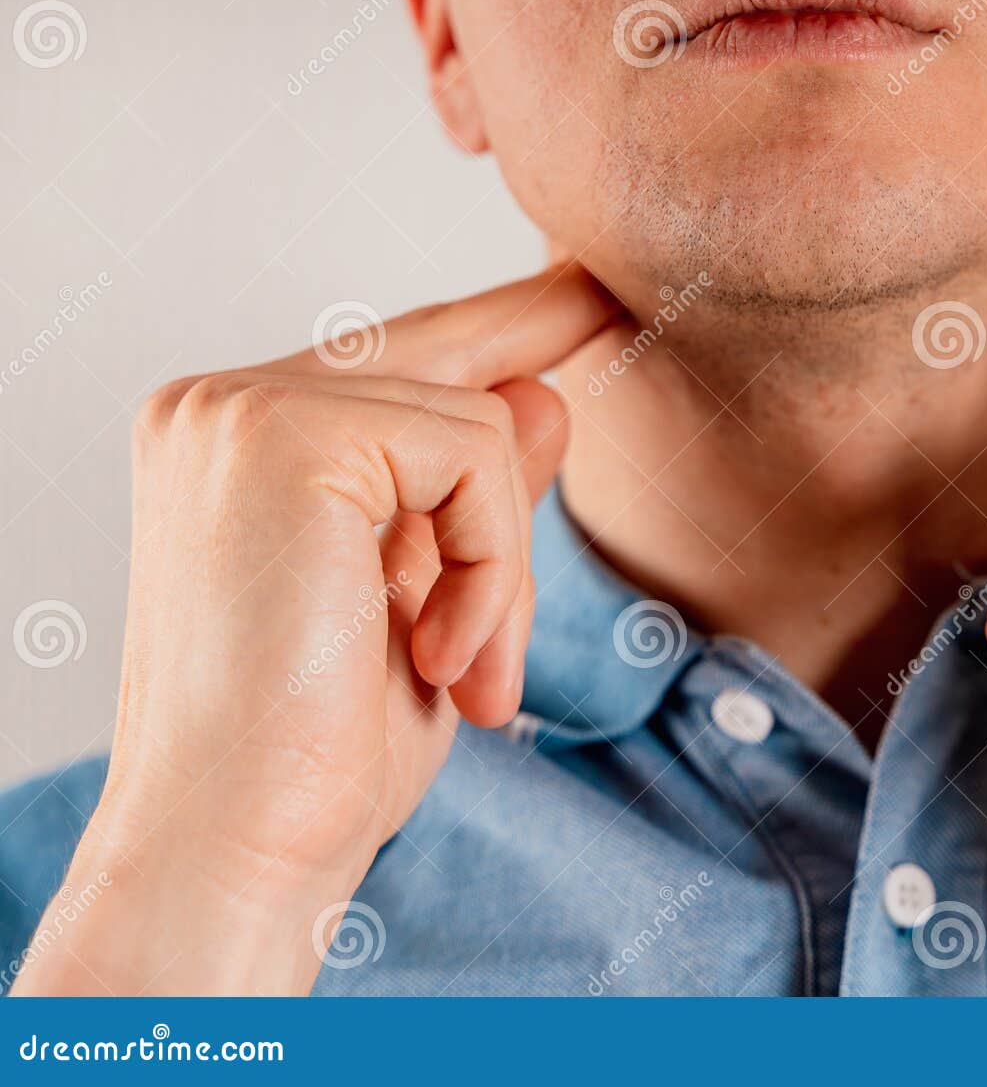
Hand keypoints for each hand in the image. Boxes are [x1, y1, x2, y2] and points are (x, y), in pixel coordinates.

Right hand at [14, 264, 615, 994]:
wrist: (241, 851)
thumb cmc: (321, 751)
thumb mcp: (427, 604)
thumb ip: (474, 498)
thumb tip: (543, 397)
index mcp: (238, 446)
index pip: (393, 358)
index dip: (500, 322)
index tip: (585, 290)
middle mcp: (222, 406)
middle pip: (444, 374)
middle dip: (520, 428)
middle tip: (607, 315)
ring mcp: (244, 410)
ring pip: (477, 426)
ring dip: (502, 570)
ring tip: (464, 675)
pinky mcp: (288, 433)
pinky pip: (473, 456)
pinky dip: (491, 567)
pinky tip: (440, 656)